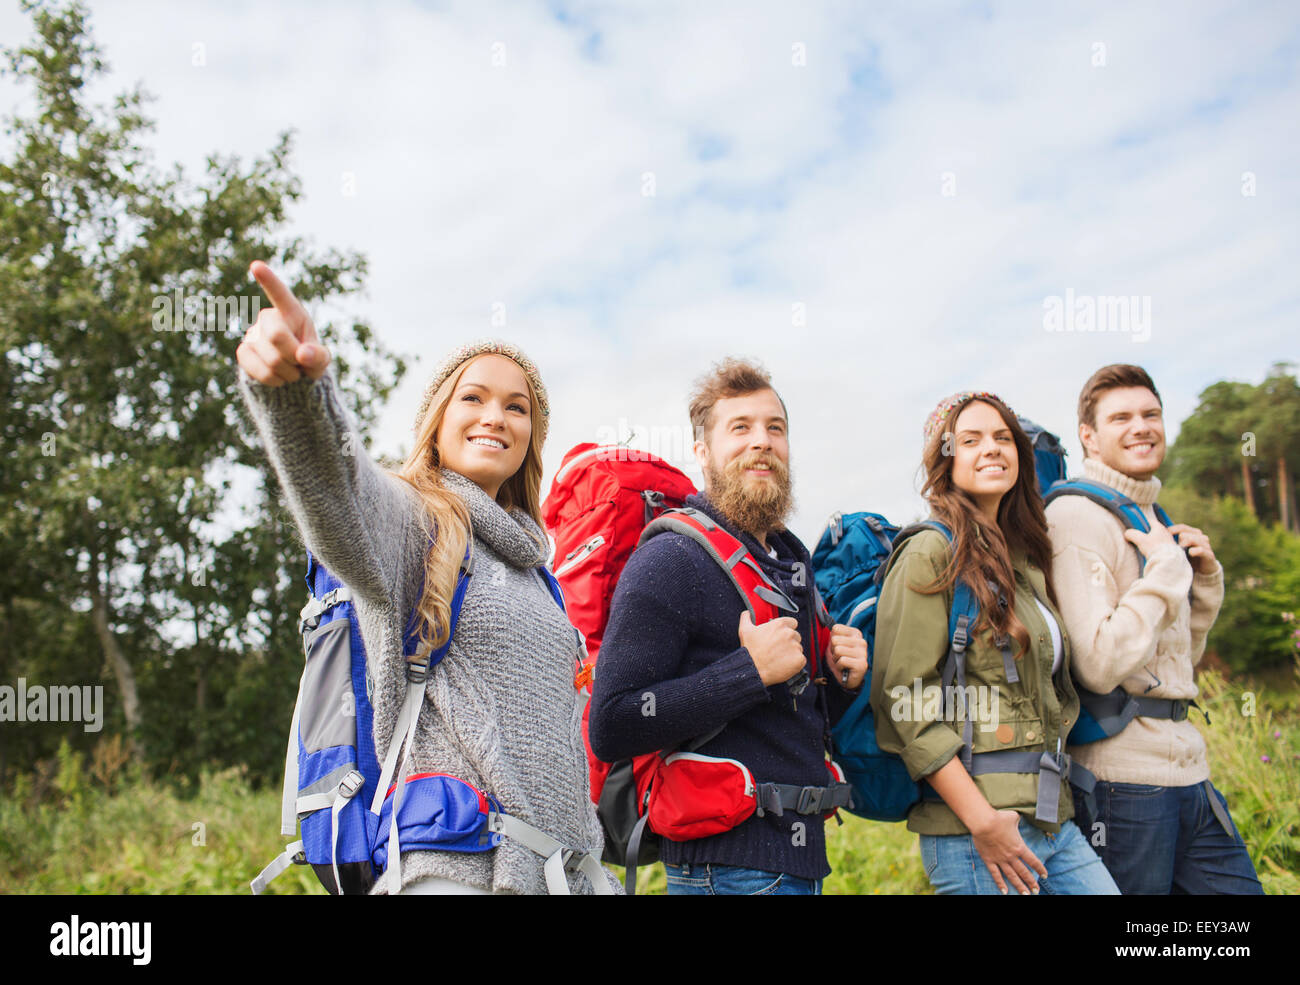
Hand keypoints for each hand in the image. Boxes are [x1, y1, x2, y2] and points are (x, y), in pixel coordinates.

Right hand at [236, 261, 330, 385]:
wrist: (292, 376)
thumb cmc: (310, 359)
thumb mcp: (321, 358)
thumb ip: (318, 355)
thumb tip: (303, 354)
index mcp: (292, 312)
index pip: (280, 294)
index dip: (269, 280)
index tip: (256, 265)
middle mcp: (269, 318)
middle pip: (277, 336)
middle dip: (293, 356)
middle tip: (300, 363)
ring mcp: (253, 333)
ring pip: (271, 358)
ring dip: (287, 372)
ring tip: (291, 370)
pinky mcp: (243, 351)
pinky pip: (258, 369)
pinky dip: (274, 379)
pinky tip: (278, 377)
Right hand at [738, 611, 805, 685]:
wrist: (753, 670)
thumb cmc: (749, 651)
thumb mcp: (744, 630)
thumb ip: (746, 618)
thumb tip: (747, 613)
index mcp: (779, 624)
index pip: (792, 623)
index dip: (786, 629)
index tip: (780, 636)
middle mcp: (789, 634)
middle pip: (796, 636)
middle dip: (789, 641)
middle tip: (778, 649)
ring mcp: (795, 647)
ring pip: (798, 648)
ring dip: (792, 652)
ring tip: (779, 658)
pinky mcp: (799, 659)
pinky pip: (801, 659)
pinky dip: (795, 663)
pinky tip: (784, 664)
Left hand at [824, 624, 867, 689]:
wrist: (846, 679)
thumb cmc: (840, 660)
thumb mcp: (834, 644)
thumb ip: (833, 634)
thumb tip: (825, 620)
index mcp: (856, 633)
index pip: (835, 628)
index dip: (832, 640)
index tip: (838, 647)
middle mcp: (862, 641)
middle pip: (835, 640)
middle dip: (833, 651)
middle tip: (840, 657)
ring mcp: (863, 653)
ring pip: (838, 650)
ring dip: (836, 659)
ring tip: (842, 663)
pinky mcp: (861, 664)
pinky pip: (841, 661)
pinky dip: (839, 666)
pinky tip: (845, 668)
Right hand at [970, 809, 1047, 894]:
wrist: (984, 822)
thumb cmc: (999, 818)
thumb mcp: (1013, 817)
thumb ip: (1017, 819)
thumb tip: (1018, 816)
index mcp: (1020, 847)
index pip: (1033, 861)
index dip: (1040, 869)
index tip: (1044, 875)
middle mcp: (1012, 856)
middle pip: (1024, 872)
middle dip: (1031, 882)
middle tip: (1036, 891)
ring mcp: (1000, 860)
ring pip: (1012, 876)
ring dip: (1019, 886)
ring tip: (1025, 894)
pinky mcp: (989, 860)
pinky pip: (996, 874)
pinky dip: (1000, 884)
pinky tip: (1005, 892)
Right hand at [1122, 521, 1175, 560]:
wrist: (1168, 561)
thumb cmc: (1154, 548)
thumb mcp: (1140, 540)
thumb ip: (1132, 534)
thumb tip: (1127, 533)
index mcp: (1159, 527)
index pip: (1150, 521)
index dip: (1142, 523)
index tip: (1136, 527)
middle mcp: (1166, 532)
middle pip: (1154, 530)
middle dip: (1147, 533)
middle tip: (1139, 538)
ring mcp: (1169, 541)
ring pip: (1158, 538)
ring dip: (1152, 541)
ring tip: (1146, 547)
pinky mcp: (1171, 549)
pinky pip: (1162, 546)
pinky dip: (1157, 547)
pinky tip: (1152, 552)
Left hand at [1166, 523, 1216, 573]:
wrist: (1204, 572)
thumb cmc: (1189, 559)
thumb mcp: (1181, 550)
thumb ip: (1173, 542)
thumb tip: (1158, 535)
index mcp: (1194, 534)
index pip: (1182, 527)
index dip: (1171, 530)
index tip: (1162, 536)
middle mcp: (1200, 537)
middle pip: (1184, 533)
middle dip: (1176, 540)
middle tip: (1173, 548)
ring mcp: (1206, 545)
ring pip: (1191, 539)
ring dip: (1183, 545)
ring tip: (1179, 552)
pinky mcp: (1209, 554)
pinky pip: (1200, 549)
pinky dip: (1193, 551)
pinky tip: (1189, 554)